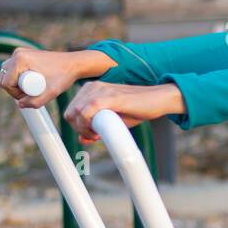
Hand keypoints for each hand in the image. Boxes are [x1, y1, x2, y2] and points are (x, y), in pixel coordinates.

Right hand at [0, 48, 114, 108]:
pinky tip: (30, 81)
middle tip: (31, 93)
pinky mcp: (23, 53)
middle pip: (4, 77)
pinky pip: (12, 68)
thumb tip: (19, 104)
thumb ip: (35, 103)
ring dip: (15, 83)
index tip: (28, 97)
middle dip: (14, 89)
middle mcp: (17, 54)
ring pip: (7, 73)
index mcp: (20, 60)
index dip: (14, 94)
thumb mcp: (51, 93)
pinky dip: (17, 76)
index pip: (5, 83)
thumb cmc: (64, 77)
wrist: (74, 64)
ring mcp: (20, 52)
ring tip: (32, 88)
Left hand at [63, 81, 184, 144]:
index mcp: (91, 89)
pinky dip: (89, 126)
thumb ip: (96, 128)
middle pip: (70, 113)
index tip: (91, 135)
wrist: (157, 100)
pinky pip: (87, 113)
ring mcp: (100, 90)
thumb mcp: (113, 121)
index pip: (71, 111)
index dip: (77, 127)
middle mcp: (93, 87)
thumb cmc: (136, 110)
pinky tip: (99, 133)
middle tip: (95, 137)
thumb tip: (81, 140)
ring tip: (98, 136)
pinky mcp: (108, 97)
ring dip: (84, 129)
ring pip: (76, 113)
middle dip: (79, 129)